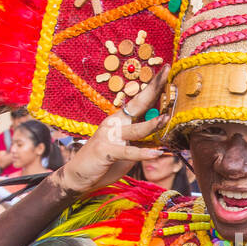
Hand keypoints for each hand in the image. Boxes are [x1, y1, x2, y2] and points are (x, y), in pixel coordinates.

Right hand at [53, 70, 169, 196]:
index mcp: (121, 120)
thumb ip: (141, 142)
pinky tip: (156, 153)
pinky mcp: (106, 151)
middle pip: (138, 103)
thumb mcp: (127, 150)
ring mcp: (110, 136)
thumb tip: (160, 136)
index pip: (141, 100)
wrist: (78, 175)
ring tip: (166, 118)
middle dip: (154, 88)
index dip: (154, 86)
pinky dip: (142, 153)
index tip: (167, 70)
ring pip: (136, 129)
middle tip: (167, 72)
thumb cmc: (105, 161)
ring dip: (151, 124)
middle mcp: (115, 123)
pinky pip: (128, 152)